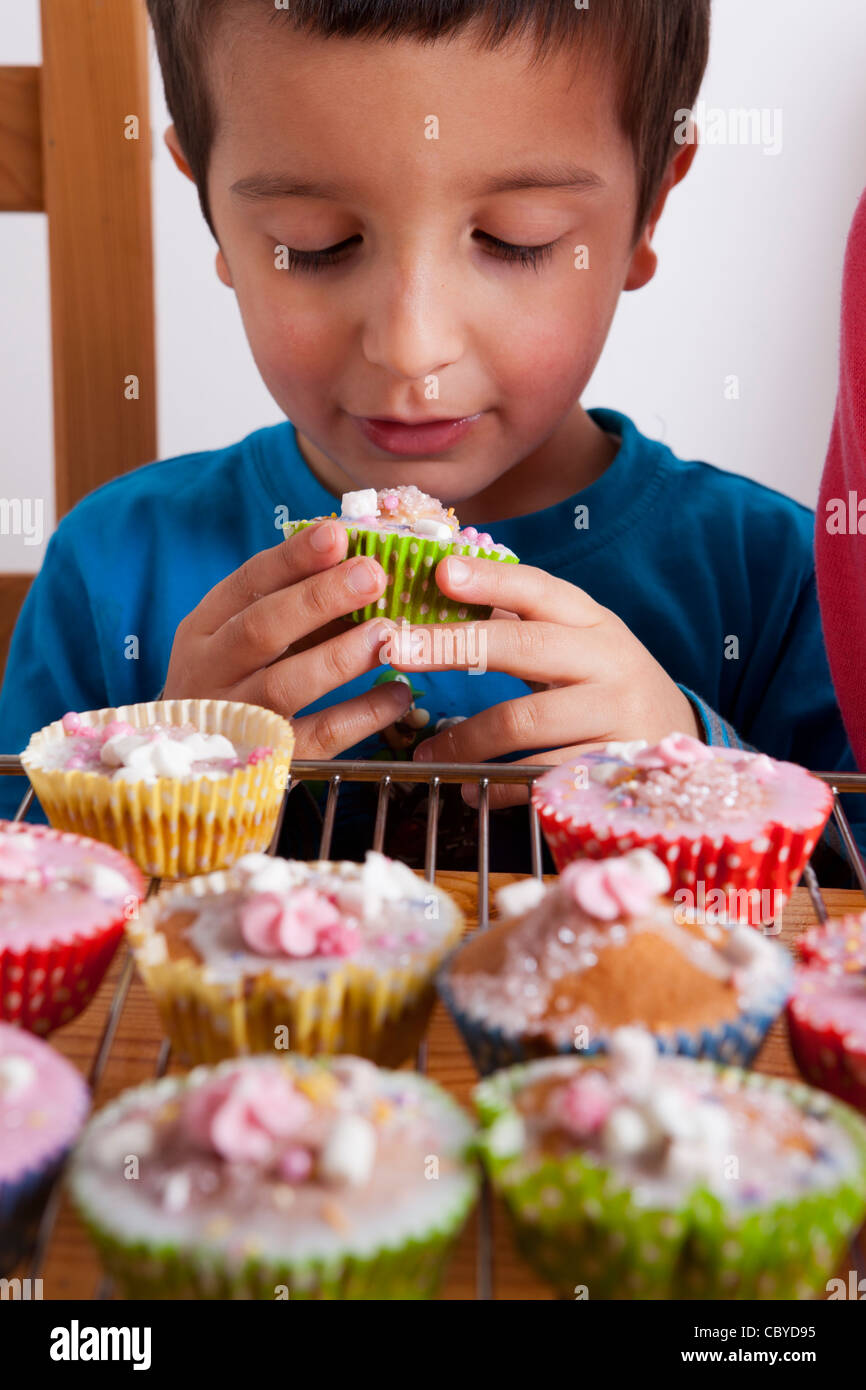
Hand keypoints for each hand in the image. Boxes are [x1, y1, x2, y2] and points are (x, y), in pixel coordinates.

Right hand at [163, 522, 409, 756]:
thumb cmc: (234, 684)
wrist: (195, 768)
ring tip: (386, 632)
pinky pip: (320, 737)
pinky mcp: (272, 761)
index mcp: (205, 630)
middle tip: (371, 575)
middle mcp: (211, 672)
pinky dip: (362, 714)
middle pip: (260, 630)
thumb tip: (357, 560)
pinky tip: (397, 694)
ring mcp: (238, 719)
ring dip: (340, 656)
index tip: (337, 533)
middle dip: (318, 599)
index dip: (293, 557)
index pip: (247, 584)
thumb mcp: (239, 638)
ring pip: (285, 685)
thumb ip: (286, 603)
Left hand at [387, 554, 700, 808]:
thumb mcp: (577, 642)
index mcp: (591, 620)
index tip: (441, 571)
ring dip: (467, 738)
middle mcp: (607, 658)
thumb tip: (444, 587)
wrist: (678, 737)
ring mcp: (614, 712)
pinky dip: (500, 785)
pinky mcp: (613, 764)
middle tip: (397, 649)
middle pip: (525, 647)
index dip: (490, 580)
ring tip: (428, 751)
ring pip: (527, 720)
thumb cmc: (603, 682)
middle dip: (453, 647)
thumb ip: (522, 623)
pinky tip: (472, 790)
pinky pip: (543, 773)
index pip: (538, 590)